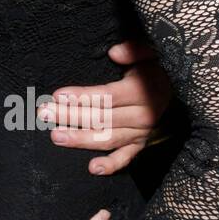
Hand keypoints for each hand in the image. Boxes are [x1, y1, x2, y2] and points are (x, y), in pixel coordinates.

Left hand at [42, 39, 173, 175]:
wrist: (174, 93)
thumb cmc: (152, 70)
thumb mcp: (148, 54)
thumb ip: (134, 50)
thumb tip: (115, 52)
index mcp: (141, 92)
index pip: (106, 96)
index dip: (82, 97)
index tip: (57, 96)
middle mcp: (141, 116)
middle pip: (101, 117)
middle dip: (70, 116)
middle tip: (44, 113)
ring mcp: (140, 133)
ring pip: (107, 138)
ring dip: (81, 139)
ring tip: (56, 136)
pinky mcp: (139, 145)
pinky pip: (126, 158)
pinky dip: (111, 165)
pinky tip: (92, 168)